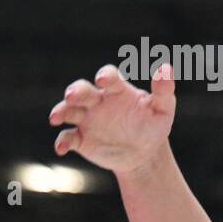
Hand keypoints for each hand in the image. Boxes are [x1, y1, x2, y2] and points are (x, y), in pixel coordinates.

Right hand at [48, 63, 176, 172]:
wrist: (144, 153)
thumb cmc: (153, 125)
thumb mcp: (163, 109)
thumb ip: (163, 90)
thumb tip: (166, 68)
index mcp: (117, 91)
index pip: (109, 77)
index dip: (105, 76)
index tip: (103, 80)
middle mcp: (98, 101)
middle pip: (82, 91)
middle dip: (76, 92)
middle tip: (72, 96)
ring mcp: (87, 119)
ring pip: (68, 110)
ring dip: (60, 112)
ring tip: (56, 118)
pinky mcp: (81, 138)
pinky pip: (68, 137)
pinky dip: (62, 141)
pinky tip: (62, 148)